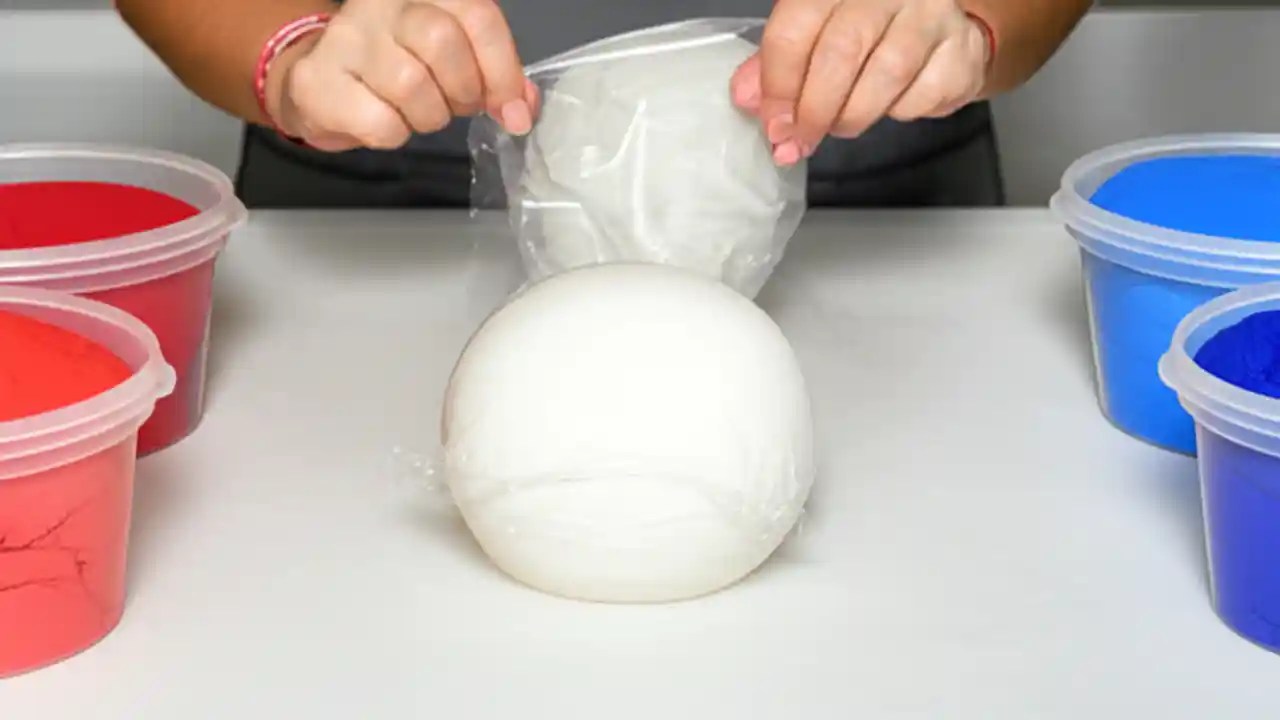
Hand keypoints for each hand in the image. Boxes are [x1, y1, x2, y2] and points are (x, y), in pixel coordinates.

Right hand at [264, 0, 539, 151]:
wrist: (322, 83)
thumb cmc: (397, 69)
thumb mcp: (454, 63)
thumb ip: (494, 76)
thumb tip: (523, 108)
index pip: (478, 15)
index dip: (503, 69)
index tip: (513, 110)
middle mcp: (382, 4)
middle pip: (442, 41)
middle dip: (464, 90)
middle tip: (456, 105)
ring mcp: (346, 38)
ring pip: (410, 84)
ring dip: (429, 116)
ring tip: (419, 113)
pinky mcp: (319, 81)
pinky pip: (380, 122)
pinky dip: (395, 135)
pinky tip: (385, 123)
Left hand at [731, 0, 991, 164]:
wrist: (937, 24)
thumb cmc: (866, 28)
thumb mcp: (812, 33)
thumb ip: (778, 62)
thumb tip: (748, 97)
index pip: (795, 27)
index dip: (779, 84)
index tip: (774, 125)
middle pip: (841, 52)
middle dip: (814, 110)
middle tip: (800, 140)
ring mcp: (931, 12)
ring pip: (885, 75)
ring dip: (853, 115)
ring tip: (840, 125)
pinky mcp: (962, 47)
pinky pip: (923, 95)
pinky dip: (899, 113)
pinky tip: (889, 105)